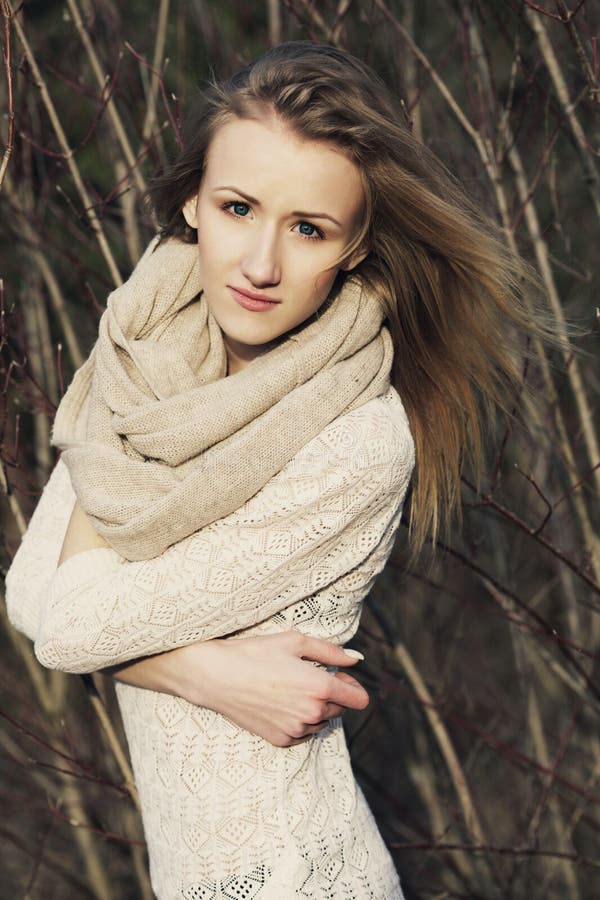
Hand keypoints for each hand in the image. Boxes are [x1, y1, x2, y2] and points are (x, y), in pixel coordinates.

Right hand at [107, 631, 368, 746]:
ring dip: (316, 708)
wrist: (217, 676)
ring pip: (322, 723)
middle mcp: (312, 714)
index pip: (359, 699)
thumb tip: (356, 659)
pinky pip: (303, 733)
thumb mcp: (295, 641)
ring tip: (292, 689)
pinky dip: (299, 720)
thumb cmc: (255, 653)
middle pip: (341, 710)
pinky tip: (281, 703)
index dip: (353, 686)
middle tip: (310, 676)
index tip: (340, 676)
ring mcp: (295, 730)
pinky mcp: (280, 740)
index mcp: (319, 687)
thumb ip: (331, 651)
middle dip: (333, 695)